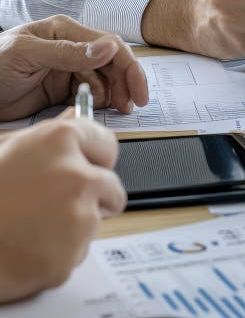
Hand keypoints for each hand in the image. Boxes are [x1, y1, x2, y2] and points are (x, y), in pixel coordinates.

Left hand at [0, 15, 147, 120]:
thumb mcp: (27, 55)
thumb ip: (68, 52)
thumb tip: (109, 48)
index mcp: (65, 32)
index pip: (109, 46)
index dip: (129, 68)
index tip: (138, 92)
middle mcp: (72, 47)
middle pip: (113, 63)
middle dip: (126, 84)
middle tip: (130, 106)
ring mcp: (69, 68)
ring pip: (106, 79)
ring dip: (115, 94)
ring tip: (115, 108)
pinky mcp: (64, 87)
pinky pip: (93, 93)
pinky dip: (101, 102)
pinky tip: (100, 108)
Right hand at [0, 117, 125, 301]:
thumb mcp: (4, 150)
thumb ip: (46, 136)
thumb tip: (75, 114)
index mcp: (59, 141)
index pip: (106, 143)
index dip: (94, 157)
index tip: (87, 165)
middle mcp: (77, 175)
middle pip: (111, 187)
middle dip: (91, 198)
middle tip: (51, 205)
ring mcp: (79, 216)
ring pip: (95, 221)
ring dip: (73, 226)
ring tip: (31, 225)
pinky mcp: (74, 251)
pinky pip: (79, 250)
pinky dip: (60, 253)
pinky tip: (30, 246)